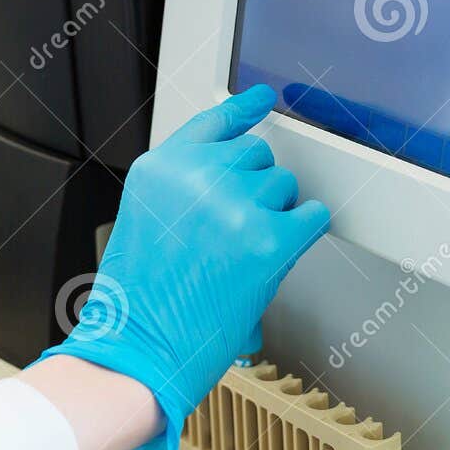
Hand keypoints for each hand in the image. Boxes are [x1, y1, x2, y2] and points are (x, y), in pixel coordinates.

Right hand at [41, 85, 329, 449]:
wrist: (138, 350)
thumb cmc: (139, 302)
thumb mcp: (146, 221)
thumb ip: (185, 188)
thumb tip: (237, 172)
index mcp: (162, 168)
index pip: (215, 121)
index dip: (244, 109)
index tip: (262, 98)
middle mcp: (197, 177)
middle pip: (257, 155)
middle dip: (255, 188)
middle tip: (235, 230)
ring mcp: (235, 206)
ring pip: (283, 186)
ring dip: (274, 215)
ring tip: (241, 254)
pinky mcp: (269, 241)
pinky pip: (311, 217)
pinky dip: (302, 236)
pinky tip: (277, 255)